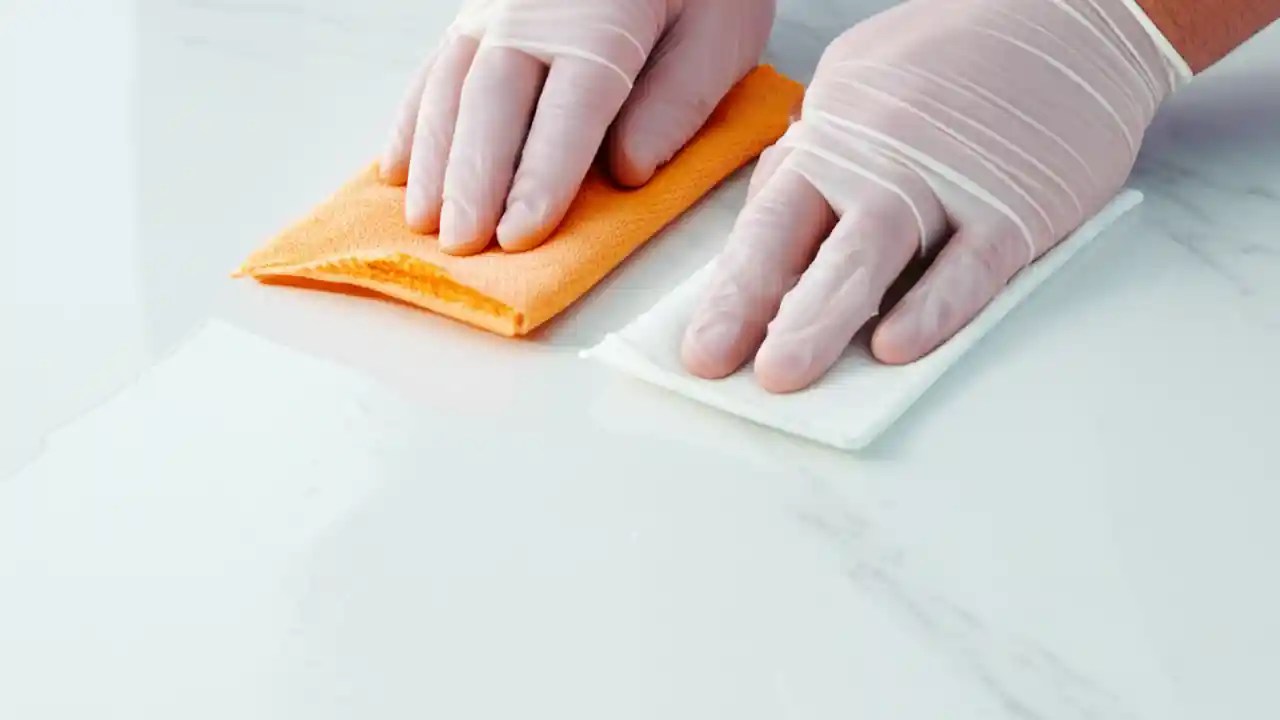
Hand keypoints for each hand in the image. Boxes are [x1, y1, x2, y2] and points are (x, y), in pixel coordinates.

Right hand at [381, 0, 775, 254]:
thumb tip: (627, 171)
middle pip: (493, 99)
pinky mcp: (476, 10)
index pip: (568, 108)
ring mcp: (496, 6)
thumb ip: (678, 101)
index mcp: (604, 15)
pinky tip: (398, 168)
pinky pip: (434, 68)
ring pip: (451, 84)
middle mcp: (535, 8)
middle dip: (473, 179)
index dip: (541, 176)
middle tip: (461, 245)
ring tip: (425, 222)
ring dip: (434, 158)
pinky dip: (413, 121)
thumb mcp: (720, 32)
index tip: (519, 234)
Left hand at [681, 0, 1182, 392]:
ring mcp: (947, 178)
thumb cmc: (955, 54)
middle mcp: (879, 156)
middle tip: (720, 366)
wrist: (1069, 11)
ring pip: (874, 253)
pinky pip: (970, 265)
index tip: (701, 348)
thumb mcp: (855, 85)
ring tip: (786, 371)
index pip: (766, 222)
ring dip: (824, 318)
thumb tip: (768, 225)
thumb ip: (811, 157)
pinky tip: (897, 347)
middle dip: (755, 308)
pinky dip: (933, 308)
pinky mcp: (1017, 203)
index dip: (729, 289)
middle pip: (805, 239)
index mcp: (832, 134)